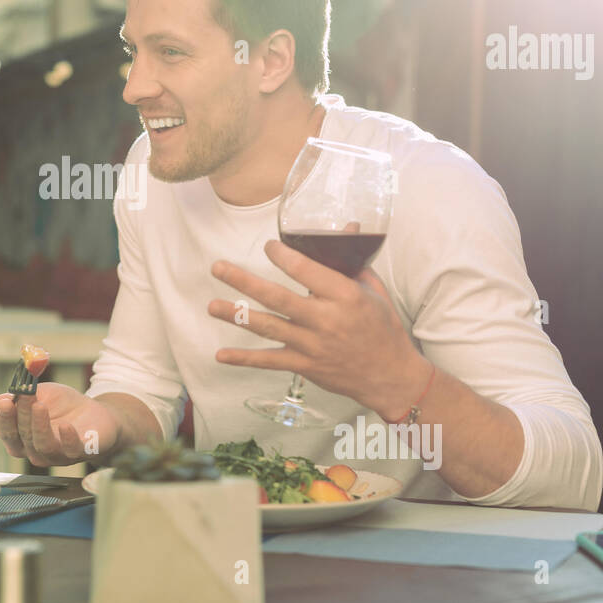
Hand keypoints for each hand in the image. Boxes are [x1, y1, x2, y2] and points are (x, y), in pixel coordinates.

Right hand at [0, 382, 117, 466]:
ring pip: (43, 447)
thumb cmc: (63, 407)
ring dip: (39, 426)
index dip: (3, 420)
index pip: (7, 434)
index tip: (3, 402)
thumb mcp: (38, 396)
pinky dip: (67, 439)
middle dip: (22, 415)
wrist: (95, 412)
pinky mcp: (81, 452)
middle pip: (24, 438)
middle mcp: (37, 451)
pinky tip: (65, 425)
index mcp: (23, 439)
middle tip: (25, 395)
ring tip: (40, 405)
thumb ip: (15, 399)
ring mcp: (59, 455)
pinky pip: (71, 450)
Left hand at [207, 239, 426, 416]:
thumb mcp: (374, 290)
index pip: (307, 271)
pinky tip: (220, 355)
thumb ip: (353, 262)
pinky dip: (244, 359)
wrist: (391, 375)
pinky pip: (270, 361)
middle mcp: (325, 320)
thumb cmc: (383, 328)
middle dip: (244, 282)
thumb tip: (348, 226)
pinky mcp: (305, 366)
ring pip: (268, 327)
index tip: (268, 246)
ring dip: (237, 316)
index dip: (283, 257)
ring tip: (212, 306)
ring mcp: (312, 345)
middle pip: (278, 298)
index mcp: (344, 296)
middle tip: (218, 268)